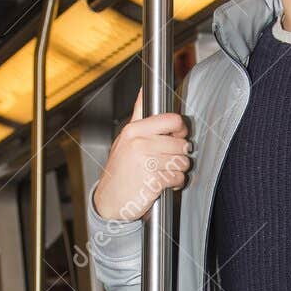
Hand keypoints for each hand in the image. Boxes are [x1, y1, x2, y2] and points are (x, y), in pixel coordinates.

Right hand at [92, 88, 191, 221]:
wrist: (108, 200)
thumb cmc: (119, 170)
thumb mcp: (125, 139)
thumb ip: (139, 115)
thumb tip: (144, 89)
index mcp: (134, 130)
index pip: (171, 120)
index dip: (181, 128)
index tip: (179, 135)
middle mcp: (139, 143)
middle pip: (181, 143)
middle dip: (180, 154)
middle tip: (168, 160)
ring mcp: (146, 162)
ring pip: (182, 161)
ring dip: (178, 170)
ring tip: (164, 172)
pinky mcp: (153, 180)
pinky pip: (178, 178)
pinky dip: (175, 183)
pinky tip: (163, 184)